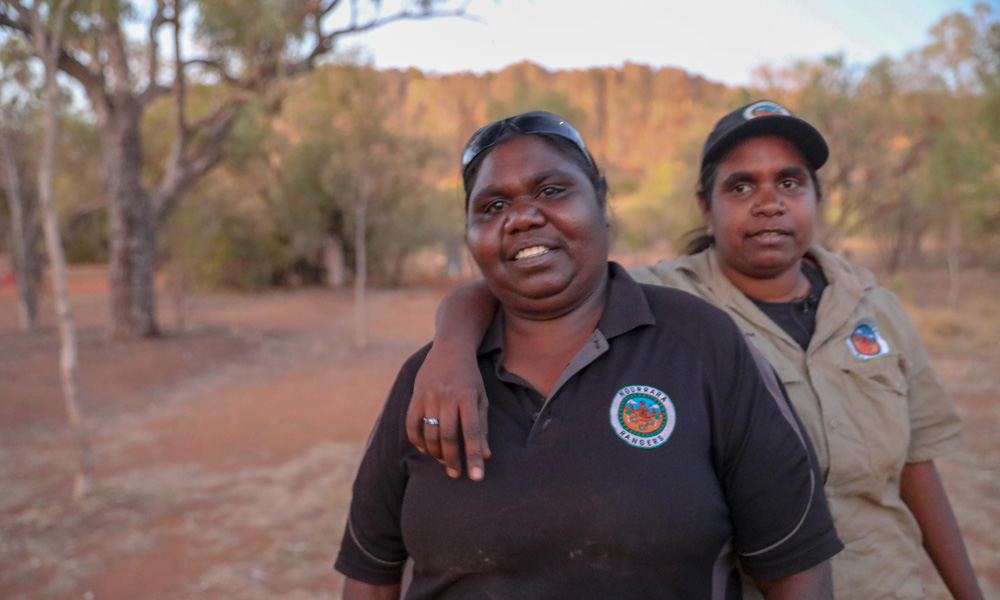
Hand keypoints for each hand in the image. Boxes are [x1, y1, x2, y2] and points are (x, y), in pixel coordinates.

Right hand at [406, 341, 490, 479]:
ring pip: (430, 433)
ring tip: (444, 461)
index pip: (472, 433)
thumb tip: (486, 455)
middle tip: (456, 474)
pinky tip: (425, 448)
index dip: (474, 456)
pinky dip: (417, 440)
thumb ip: (483, 426)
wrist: (450, 348)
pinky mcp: (416, 395)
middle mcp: (448, 397)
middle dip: (452, 459)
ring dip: (436, 452)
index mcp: (468, 397)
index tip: (477, 477)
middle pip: (448, 436)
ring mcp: (429, 396)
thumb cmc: (470, 377)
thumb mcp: (481, 398)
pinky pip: (412, 424)